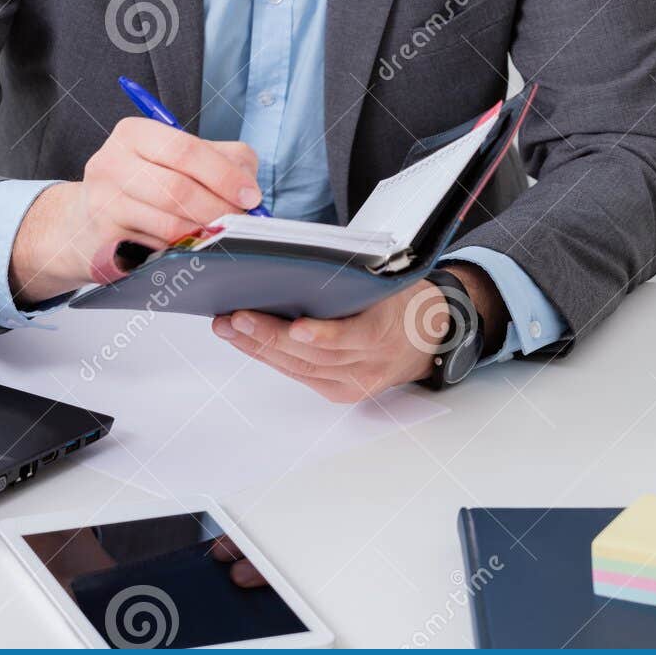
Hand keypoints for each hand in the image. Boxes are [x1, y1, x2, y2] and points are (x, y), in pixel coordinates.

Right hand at [8, 118, 259, 305]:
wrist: (83, 224)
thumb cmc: (144, 184)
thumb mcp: (178, 158)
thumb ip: (221, 159)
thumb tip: (249, 185)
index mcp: (133, 133)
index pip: (184, 149)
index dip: (223, 174)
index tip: (250, 195)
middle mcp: (110, 163)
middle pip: (178, 188)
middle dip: (220, 208)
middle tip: (242, 220)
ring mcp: (103, 204)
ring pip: (170, 224)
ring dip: (205, 233)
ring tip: (221, 233)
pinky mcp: (104, 242)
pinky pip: (157, 250)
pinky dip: (182, 250)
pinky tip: (191, 246)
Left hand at [211, 264, 507, 401]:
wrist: (428, 338)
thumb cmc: (402, 299)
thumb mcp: (389, 280)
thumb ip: (355, 277)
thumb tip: (304, 262)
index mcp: (386, 331)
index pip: (353, 337)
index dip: (324, 335)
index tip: (297, 327)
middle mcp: (369, 363)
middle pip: (314, 354)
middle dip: (269, 335)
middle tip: (235, 317)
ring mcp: (353, 383)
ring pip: (300, 367)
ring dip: (258, 346)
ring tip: (227, 326)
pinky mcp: (340, 392)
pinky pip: (300, 375)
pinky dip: (270, 357)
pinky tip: (244, 340)